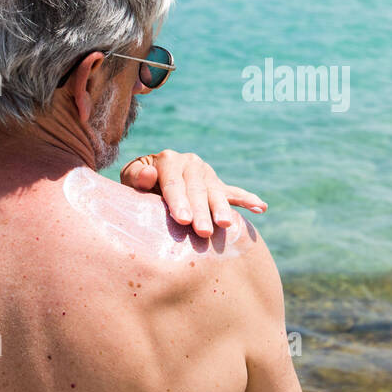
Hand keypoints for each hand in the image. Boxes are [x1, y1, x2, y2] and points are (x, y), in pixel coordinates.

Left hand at [120, 150, 266, 237]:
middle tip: (203, 231)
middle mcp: (190, 163)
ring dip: (222, 209)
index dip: (178, 201)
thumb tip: (150, 174)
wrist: (149, 178)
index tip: (182, 219)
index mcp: (168, 160)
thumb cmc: (136, 184)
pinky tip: (261, 207)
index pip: (174, 183)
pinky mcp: (218, 185)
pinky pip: (234, 193)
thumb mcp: (130, 177)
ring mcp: (207, 174)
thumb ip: (136, 177)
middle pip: (197, 190)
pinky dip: (248, 199)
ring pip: (216, 192)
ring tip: (226, 224)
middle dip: (201, 211)